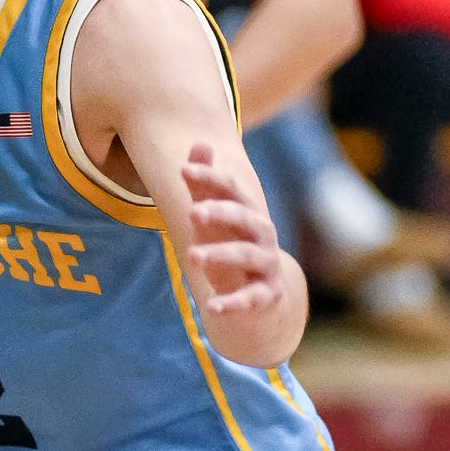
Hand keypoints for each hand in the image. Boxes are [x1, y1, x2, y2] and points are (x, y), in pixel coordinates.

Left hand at [184, 144, 287, 319]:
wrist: (262, 296)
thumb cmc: (231, 246)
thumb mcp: (214, 218)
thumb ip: (205, 185)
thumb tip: (199, 142)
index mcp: (247, 212)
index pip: (231, 189)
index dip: (210, 177)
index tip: (183, 169)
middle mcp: (262, 234)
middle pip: (244, 218)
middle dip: (220, 213)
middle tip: (191, 213)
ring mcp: (266, 265)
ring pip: (246, 256)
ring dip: (219, 255)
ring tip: (190, 256)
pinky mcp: (266, 295)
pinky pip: (250, 299)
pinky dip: (232, 304)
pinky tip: (211, 308)